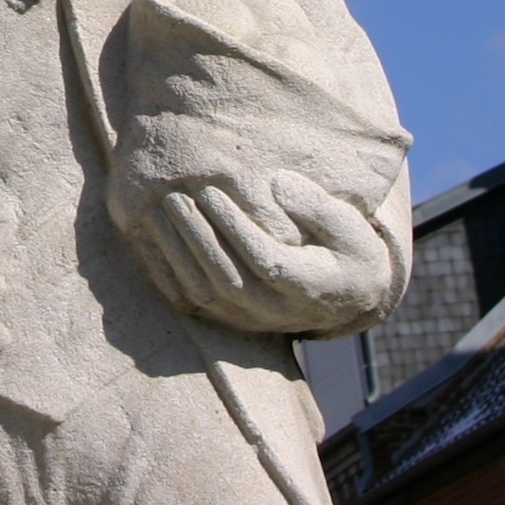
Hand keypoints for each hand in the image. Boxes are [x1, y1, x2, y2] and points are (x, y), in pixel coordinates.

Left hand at [135, 169, 394, 335]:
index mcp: (309, 286)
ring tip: (163, 210)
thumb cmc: (347, 250)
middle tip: (176, 197)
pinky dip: (169, 274)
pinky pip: (193, 302)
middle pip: (227, 278)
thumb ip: (317, 207)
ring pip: (205, 292)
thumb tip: (278, 186)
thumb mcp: (349, 227)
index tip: (212, 193)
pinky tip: (154, 239)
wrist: (346, 298)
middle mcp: (276, 310)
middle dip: (197, 235)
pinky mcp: (230, 319)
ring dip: (178, 252)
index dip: (234, 228)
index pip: (263, 259)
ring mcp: (250, 319)